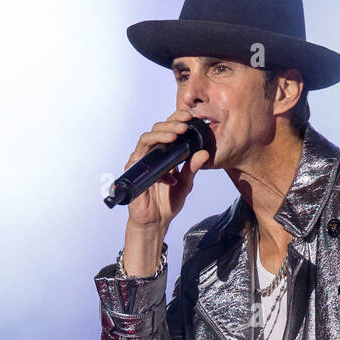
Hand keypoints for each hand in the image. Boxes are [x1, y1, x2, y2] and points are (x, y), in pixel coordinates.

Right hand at [123, 108, 211, 231]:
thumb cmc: (168, 203)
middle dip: (172, 123)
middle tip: (185, 124)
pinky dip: (152, 153)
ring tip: (176, 134)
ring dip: (162, 133)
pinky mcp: (134, 170)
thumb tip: (205, 153)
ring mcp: (141, 160)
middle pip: (158, 129)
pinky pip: (139, 155)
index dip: (177, 120)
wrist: (155, 222)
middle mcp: (152, 154)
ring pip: (147, 137)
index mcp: (164, 154)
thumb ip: (193, 169)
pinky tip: (166, 160)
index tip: (191, 117)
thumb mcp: (186, 184)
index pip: (169, 129)